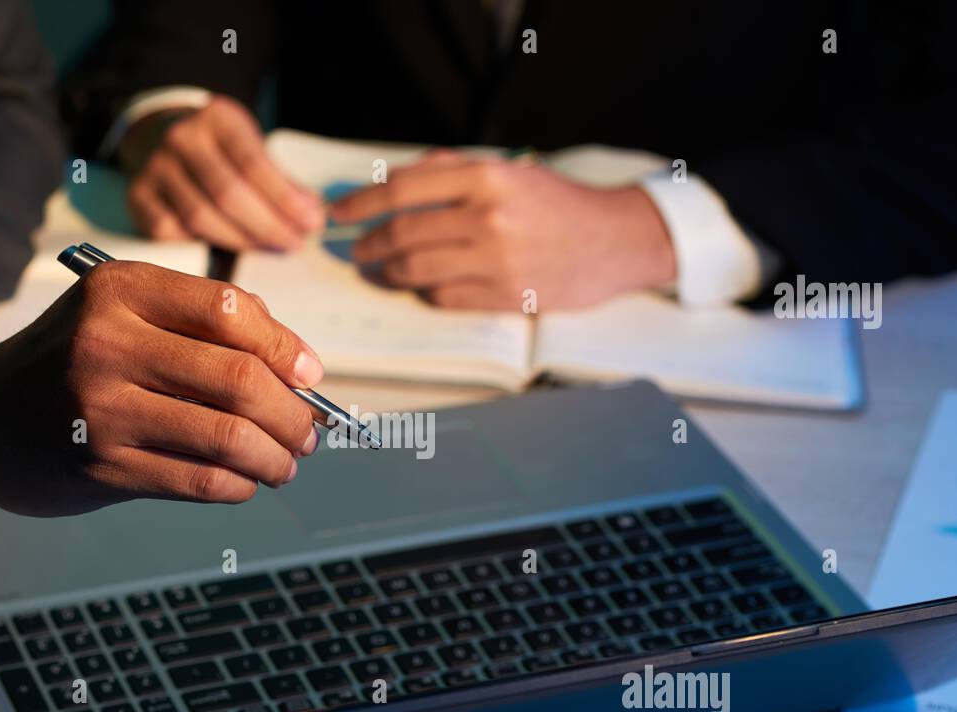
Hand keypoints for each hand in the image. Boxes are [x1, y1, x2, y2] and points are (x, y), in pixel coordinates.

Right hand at [0, 261, 322, 518]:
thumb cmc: (66, 365)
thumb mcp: (116, 316)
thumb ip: (197, 325)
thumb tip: (298, 364)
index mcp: (119, 290)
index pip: (230, 311)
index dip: (287, 348)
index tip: (311, 376)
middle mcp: (107, 342)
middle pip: (241, 379)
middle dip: (294, 414)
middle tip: (310, 432)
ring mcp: (101, 408)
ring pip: (228, 437)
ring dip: (276, 456)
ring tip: (287, 462)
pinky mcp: (99, 466)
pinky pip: (199, 480)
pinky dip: (239, 484)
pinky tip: (244, 481)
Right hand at [123, 96, 323, 250]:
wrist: (160, 135)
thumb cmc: (218, 149)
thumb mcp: (250, 147)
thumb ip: (280, 181)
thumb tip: (312, 217)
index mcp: (216, 119)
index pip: (254, 164)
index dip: (284, 199)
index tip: (311, 223)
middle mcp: (180, 139)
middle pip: (228, 194)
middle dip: (267, 226)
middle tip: (293, 244)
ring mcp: (154, 168)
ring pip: (201, 218)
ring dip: (240, 241)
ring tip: (267, 248)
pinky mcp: (137, 196)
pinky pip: (172, 232)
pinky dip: (200, 244)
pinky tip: (223, 248)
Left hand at [331, 152, 676, 310]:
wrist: (615, 241)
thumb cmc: (558, 203)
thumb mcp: (510, 170)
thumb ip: (454, 170)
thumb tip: (394, 179)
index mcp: (487, 176)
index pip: (403, 188)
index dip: (362, 202)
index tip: (340, 213)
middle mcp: (488, 216)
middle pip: (402, 233)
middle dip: (369, 243)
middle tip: (357, 249)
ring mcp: (496, 260)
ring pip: (416, 269)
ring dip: (388, 272)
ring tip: (381, 269)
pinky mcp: (504, 296)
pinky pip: (443, 297)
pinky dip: (425, 292)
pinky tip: (422, 286)